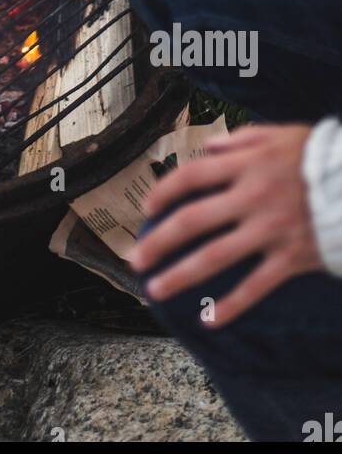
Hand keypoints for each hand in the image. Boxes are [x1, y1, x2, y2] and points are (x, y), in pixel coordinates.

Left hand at [128, 123, 322, 325]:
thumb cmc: (318, 156)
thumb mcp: (279, 134)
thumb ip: (240, 139)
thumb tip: (208, 149)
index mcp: (246, 164)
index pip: (191, 177)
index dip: (163, 192)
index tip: (147, 210)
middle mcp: (251, 197)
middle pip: (192, 221)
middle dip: (159, 241)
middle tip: (134, 258)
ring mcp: (270, 231)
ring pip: (215, 257)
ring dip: (180, 275)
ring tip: (154, 289)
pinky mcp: (290, 259)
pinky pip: (255, 287)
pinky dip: (231, 306)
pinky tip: (208, 319)